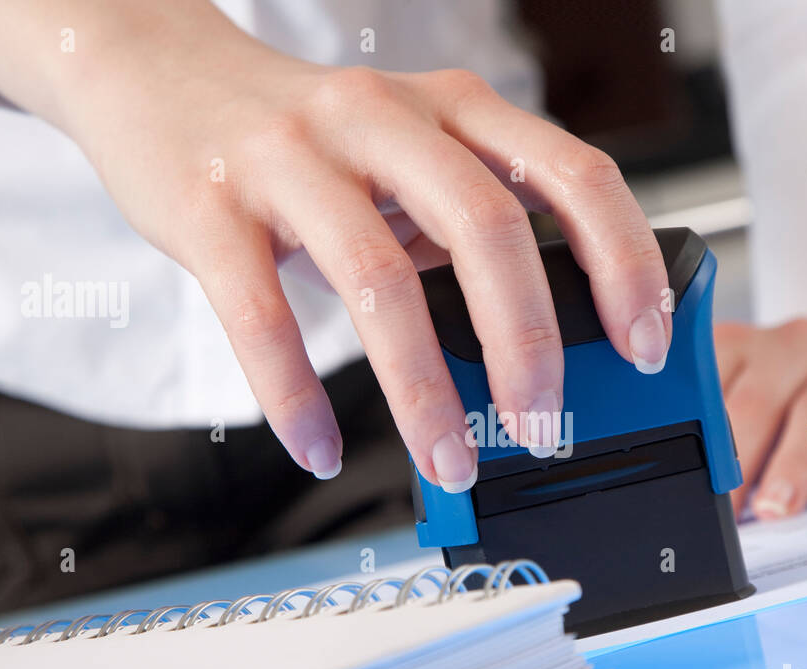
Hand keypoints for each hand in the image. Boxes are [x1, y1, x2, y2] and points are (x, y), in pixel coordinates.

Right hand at [0, 0, 669, 488]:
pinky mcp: (210, 206)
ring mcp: (292, 157)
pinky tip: (318, 447)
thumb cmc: (306, 136)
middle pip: (486, 230)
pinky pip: (260, 314)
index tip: (649, 347)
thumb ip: (469, 227)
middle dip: (529, 346)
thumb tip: (538, 352)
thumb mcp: (411, 155)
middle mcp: (383, 118)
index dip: (624, 262)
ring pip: (377, 280)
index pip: (574, 173)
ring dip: (421, 390)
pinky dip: (295, 396)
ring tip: (446, 461)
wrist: (158, 69)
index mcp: (454, 107)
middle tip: (543, 430)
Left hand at [715, 319, 806, 518]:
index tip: (683, 486)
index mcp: (748, 348)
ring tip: (779, 508)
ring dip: (797, 461)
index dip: (695, 438)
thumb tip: (695, 507)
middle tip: (728, 513)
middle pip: (762, 398)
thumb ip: (726, 439)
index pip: (709, 384)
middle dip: (741, 459)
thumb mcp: (763, 407)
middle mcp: (799, 345)